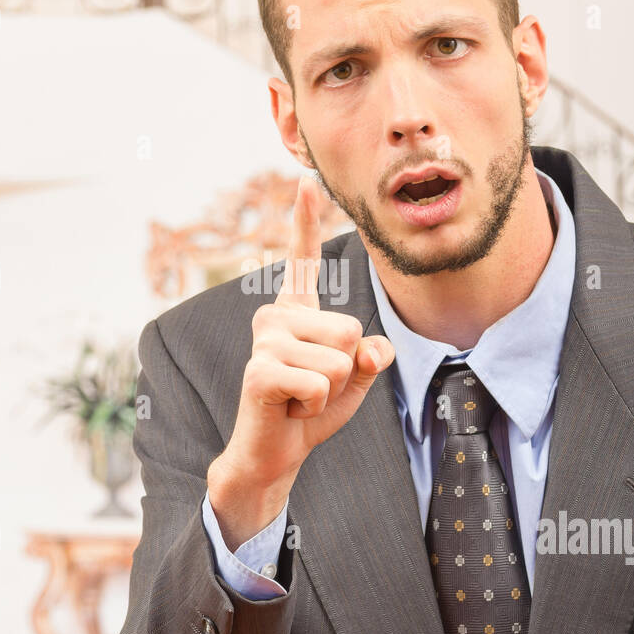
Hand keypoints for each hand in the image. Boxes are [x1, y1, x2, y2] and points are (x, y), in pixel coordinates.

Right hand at [208, 176, 394, 546]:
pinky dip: (317, 407)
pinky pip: (321, 383)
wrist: (277, 453)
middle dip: (345, 369)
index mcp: (296, 311)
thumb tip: (373, 349)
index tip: (305, 181)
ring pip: (339, 359)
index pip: (303, 261)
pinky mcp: (260, 371)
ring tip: (300, 398)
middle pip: (350, 328)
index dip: (305, 221)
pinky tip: (291, 409)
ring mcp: (264, 341)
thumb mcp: (355, 376)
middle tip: (311, 386)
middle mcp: (275, 316)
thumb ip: (372, 355)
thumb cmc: (313, 409)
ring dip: (330, 391)